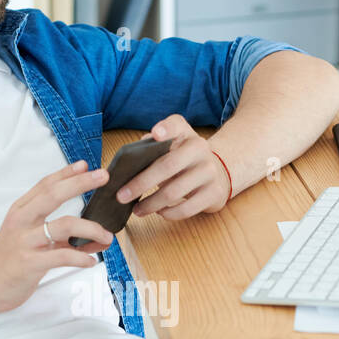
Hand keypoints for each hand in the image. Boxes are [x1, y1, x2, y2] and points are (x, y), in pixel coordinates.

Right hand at [0, 161, 112, 315]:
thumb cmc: (9, 261)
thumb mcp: (29, 239)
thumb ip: (59, 235)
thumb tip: (94, 236)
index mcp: (21, 211)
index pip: (45, 185)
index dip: (66, 173)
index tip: (85, 165)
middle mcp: (22, 222)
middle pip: (54, 194)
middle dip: (81, 183)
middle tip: (102, 177)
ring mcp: (26, 241)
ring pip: (65, 225)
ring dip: (92, 229)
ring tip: (106, 236)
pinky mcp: (30, 263)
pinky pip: (63, 256)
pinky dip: (81, 258)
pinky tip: (91, 261)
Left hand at [115, 115, 229, 220]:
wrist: (217, 172)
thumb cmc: (183, 160)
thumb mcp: (171, 147)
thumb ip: (150, 149)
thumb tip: (125, 166)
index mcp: (185, 133)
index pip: (176, 125)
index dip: (166, 128)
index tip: (155, 134)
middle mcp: (200, 149)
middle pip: (167, 166)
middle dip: (140, 183)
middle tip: (121, 196)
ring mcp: (209, 171)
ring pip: (174, 192)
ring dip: (150, 204)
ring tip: (137, 210)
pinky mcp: (215, 193)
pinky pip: (187, 208)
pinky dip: (169, 213)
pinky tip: (159, 212)